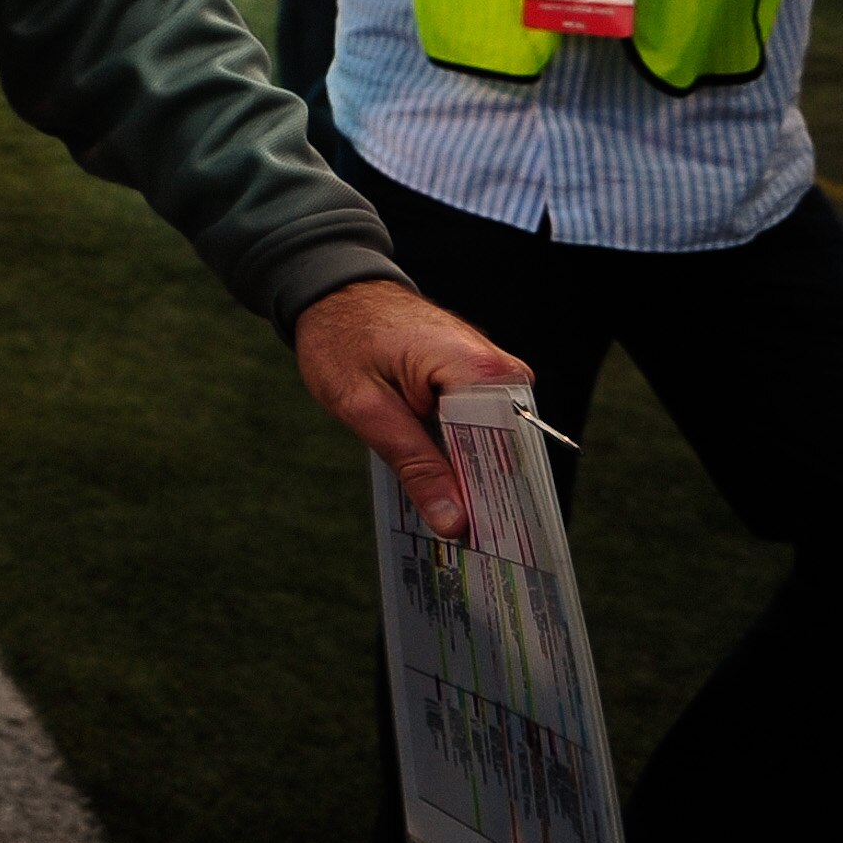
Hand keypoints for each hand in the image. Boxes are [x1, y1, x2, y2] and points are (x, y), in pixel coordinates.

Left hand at [292, 279, 529, 537]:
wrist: (334, 292)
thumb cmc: (340, 339)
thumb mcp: (364, 407)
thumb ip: (414, 463)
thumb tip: (455, 522)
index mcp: (479, 371)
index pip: (507, 453)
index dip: (497, 504)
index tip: (490, 549)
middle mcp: (501, 372)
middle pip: (508, 454)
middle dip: (487, 501)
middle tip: (471, 551)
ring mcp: (494, 376)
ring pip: (497, 448)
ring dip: (476, 485)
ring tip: (457, 531)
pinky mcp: (481, 383)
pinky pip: (482, 432)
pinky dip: (465, 461)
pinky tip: (447, 495)